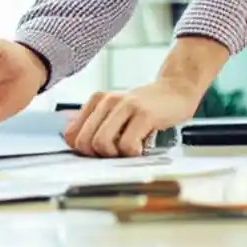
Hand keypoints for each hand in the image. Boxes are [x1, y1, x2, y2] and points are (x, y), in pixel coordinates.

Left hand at [63, 78, 204, 156]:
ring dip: (115, 155)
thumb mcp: (116, 112)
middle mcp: (107, 101)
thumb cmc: (145, 108)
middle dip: (98, 155)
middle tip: (116, 152)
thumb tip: (76, 146)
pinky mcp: (144, 114)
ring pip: (101, 143)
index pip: (71, 133)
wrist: (176, 90)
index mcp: (96, 101)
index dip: (83, 150)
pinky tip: (141, 147)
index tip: (99, 152)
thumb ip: (96, 125)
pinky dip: (133, 153)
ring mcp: (125, 106)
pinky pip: (127, 145)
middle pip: (84, 141)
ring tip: (129, 148)